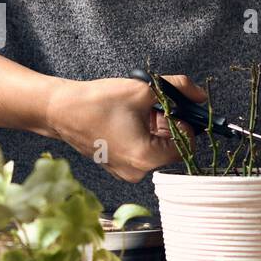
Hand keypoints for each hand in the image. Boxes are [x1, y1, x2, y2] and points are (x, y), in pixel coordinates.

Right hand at [44, 75, 205, 181]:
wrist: (60, 110)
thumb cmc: (98, 101)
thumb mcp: (144, 89)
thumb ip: (178, 89)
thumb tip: (200, 95)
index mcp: (146, 157)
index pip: (186, 143)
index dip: (185, 121)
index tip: (174, 104)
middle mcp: (137, 171)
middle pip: (171, 148)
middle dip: (169, 124)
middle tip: (154, 105)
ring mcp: (125, 171)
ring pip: (155, 149)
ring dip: (155, 128)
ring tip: (138, 110)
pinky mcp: (116, 166)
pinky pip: (140, 152)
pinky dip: (141, 135)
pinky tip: (127, 119)